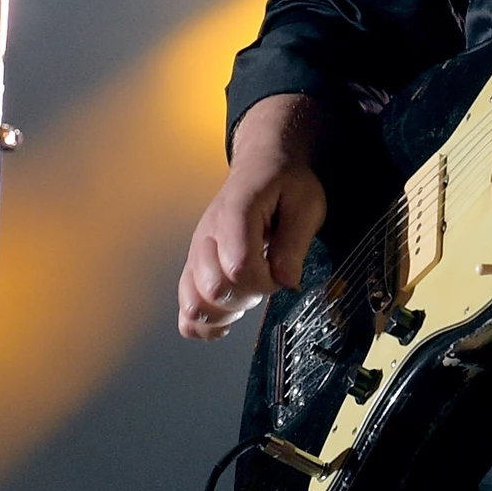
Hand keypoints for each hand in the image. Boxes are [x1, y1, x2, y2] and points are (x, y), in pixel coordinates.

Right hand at [177, 93, 326, 340]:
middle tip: (266, 279)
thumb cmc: (284, 184)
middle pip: (214, 289)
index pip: (239, 267)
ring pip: (193, 304)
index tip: (282, 271)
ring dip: (225, 312)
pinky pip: (185, 311)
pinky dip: (204, 323)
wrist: (260, 166)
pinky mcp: (193, 269)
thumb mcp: (306, 202)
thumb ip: (295, 242)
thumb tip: (286, 281)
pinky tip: (226, 319)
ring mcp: (196, 254)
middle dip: (247, 296)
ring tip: (247, 298)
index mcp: (236, 213)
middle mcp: (208, 235)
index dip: (266, 281)